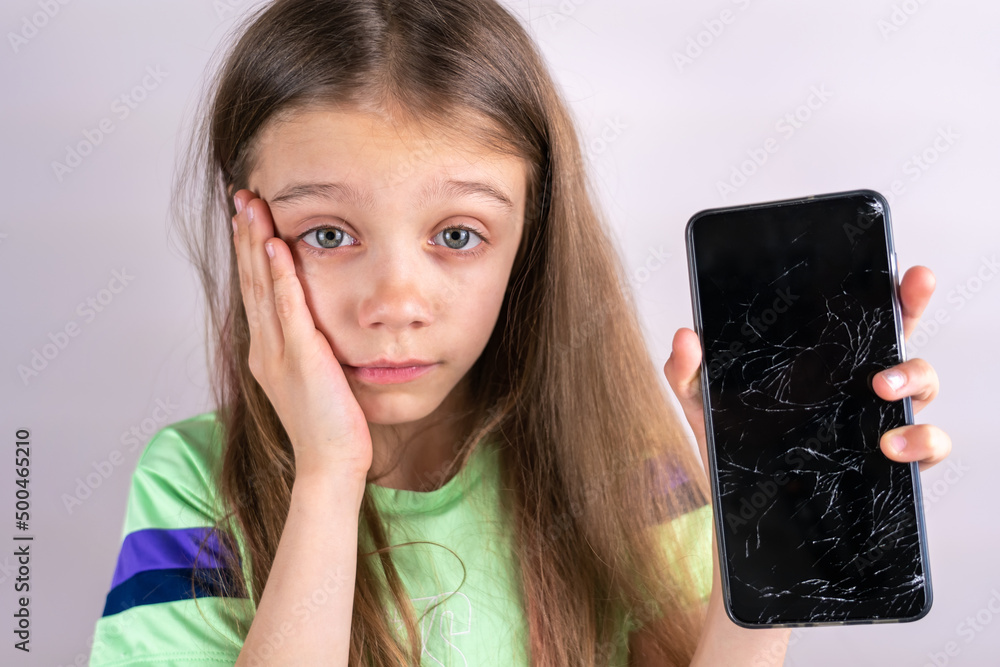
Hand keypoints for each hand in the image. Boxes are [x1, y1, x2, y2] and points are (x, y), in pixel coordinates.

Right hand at [231, 189, 372, 478]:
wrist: (330, 463)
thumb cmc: (331, 426)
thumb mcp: (317, 378)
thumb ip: (312, 348)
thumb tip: (320, 325)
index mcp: (267, 351)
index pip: (256, 290)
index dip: (251, 252)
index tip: (249, 218)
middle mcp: (265, 348)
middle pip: (251, 280)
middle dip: (246, 235)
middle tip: (242, 196)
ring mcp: (278, 353)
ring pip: (262, 286)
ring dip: (256, 243)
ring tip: (251, 206)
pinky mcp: (301, 359)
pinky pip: (288, 309)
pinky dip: (280, 275)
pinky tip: (278, 246)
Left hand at [663, 264, 950, 474]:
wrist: (737, 502)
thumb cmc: (729, 440)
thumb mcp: (700, 400)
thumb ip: (687, 369)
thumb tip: (685, 336)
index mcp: (821, 356)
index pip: (860, 312)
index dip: (887, 287)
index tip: (901, 268)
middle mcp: (856, 380)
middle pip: (901, 334)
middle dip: (913, 310)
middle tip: (903, 306)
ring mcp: (877, 417)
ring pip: (923, 385)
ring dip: (914, 379)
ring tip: (882, 388)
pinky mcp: (888, 461)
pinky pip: (929, 446)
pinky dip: (923, 441)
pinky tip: (893, 444)